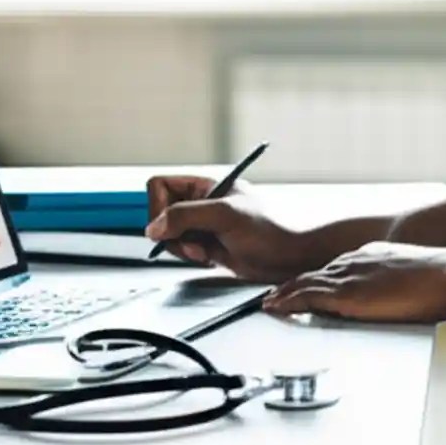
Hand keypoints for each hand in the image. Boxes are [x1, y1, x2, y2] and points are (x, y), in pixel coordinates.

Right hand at [145, 175, 312, 282]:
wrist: (291, 258)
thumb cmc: (270, 230)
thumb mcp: (225, 216)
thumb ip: (187, 216)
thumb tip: (154, 227)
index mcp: (206, 186)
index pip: (161, 186)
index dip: (157, 206)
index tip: (165, 225)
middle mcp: (202, 203)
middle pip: (161, 213)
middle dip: (171, 232)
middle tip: (191, 241)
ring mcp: (204, 226)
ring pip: (170, 235)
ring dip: (181, 247)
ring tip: (203, 251)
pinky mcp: (209, 246)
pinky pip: (183, 250)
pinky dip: (190, 257)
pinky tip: (209, 258)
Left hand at [262, 241, 445, 322]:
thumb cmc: (444, 279)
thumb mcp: (418, 275)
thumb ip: (402, 282)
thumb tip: (405, 292)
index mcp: (372, 256)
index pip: (336, 267)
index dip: (318, 278)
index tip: (307, 285)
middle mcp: (355, 261)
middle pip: (315, 273)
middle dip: (293, 285)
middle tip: (276, 294)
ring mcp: (349, 277)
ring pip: (305, 283)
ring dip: (284, 294)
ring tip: (268, 303)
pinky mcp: (346, 294)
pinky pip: (306, 297)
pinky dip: (287, 301)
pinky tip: (274, 307)